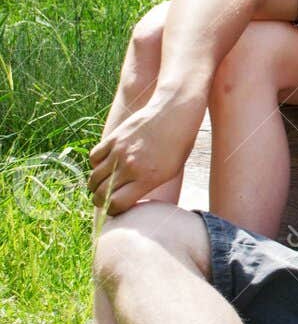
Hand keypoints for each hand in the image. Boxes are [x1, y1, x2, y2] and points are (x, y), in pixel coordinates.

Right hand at [88, 94, 205, 214]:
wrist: (174, 112)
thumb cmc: (178, 144)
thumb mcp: (169, 171)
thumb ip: (147, 185)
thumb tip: (128, 199)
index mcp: (147, 178)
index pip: (116, 204)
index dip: (112, 211)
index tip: (115, 209)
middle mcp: (130, 167)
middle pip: (101, 194)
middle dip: (100, 201)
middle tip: (104, 200)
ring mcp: (119, 152)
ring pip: (94, 177)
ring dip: (95, 185)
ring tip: (102, 185)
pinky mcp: (113, 138)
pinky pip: (94, 158)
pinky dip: (96, 165)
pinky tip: (105, 165)